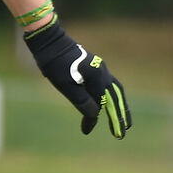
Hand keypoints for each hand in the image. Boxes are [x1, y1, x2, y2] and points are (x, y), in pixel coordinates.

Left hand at [24, 16, 131, 138]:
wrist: (49, 40)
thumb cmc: (54, 62)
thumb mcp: (65, 85)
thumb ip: (82, 101)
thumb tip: (96, 114)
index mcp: (97, 78)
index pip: (100, 105)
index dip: (93, 120)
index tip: (86, 131)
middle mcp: (102, 73)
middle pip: (115, 98)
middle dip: (119, 115)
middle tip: (123, 132)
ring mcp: (99, 68)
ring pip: (115, 90)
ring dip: (119, 105)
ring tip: (123, 118)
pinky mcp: (94, 65)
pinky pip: (108, 84)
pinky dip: (111, 95)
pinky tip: (109, 100)